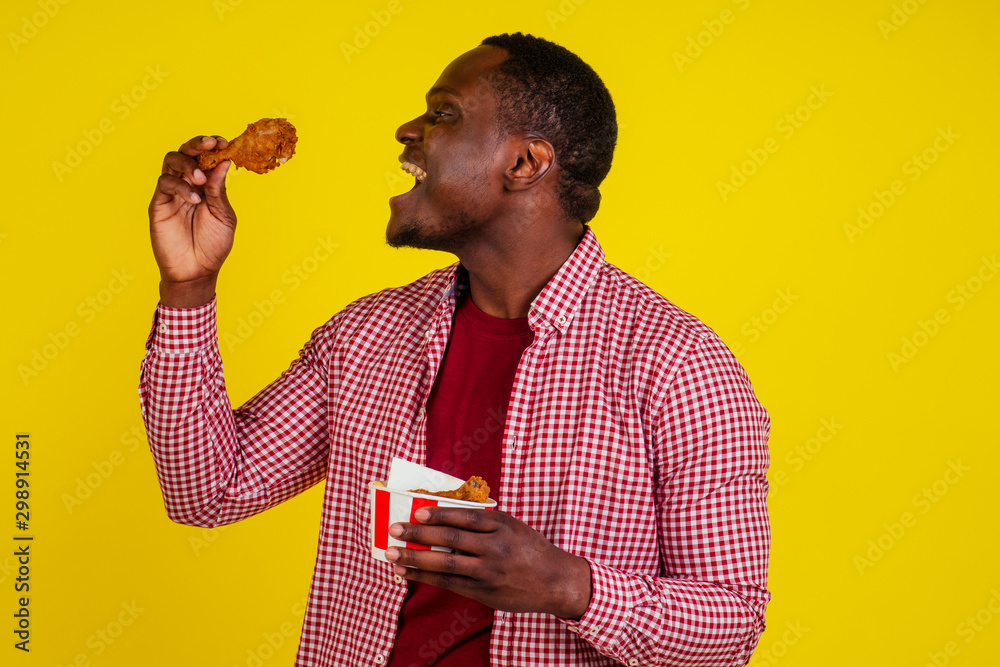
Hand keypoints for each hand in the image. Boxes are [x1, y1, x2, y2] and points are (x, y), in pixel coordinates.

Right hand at [148, 135, 236, 305]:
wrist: (197, 271)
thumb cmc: (213, 245)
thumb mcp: (223, 215)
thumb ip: (219, 190)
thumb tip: (223, 162)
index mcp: (206, 185)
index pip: (206, 158)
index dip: (214, 147)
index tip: (225, 143)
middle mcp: (187, 184)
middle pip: (186, 152)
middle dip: (198, 144)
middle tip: (211, 144)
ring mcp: (172, 193)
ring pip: (171, 161)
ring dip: (187, 163)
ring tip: (201, 178)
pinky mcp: (159, 203)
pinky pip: (165, 184)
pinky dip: (181, 186)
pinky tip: (194, 198)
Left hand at [386, 507, 592, 618]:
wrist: (556, 581)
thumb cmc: (530, 549)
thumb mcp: (512, 527)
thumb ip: (483, 522)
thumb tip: (441, 518)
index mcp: (502, 524)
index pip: (464, 516)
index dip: (438, 513)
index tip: (417, 511)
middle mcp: (495, 546)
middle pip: (450, 538)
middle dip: (419, 534)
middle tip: (394, 530)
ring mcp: (489, 571)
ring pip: (446, 563)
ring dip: (415, 558)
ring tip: (392, 555)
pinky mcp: (485, 592)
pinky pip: (449, 583)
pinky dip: (426, 577)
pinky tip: (408, 572)